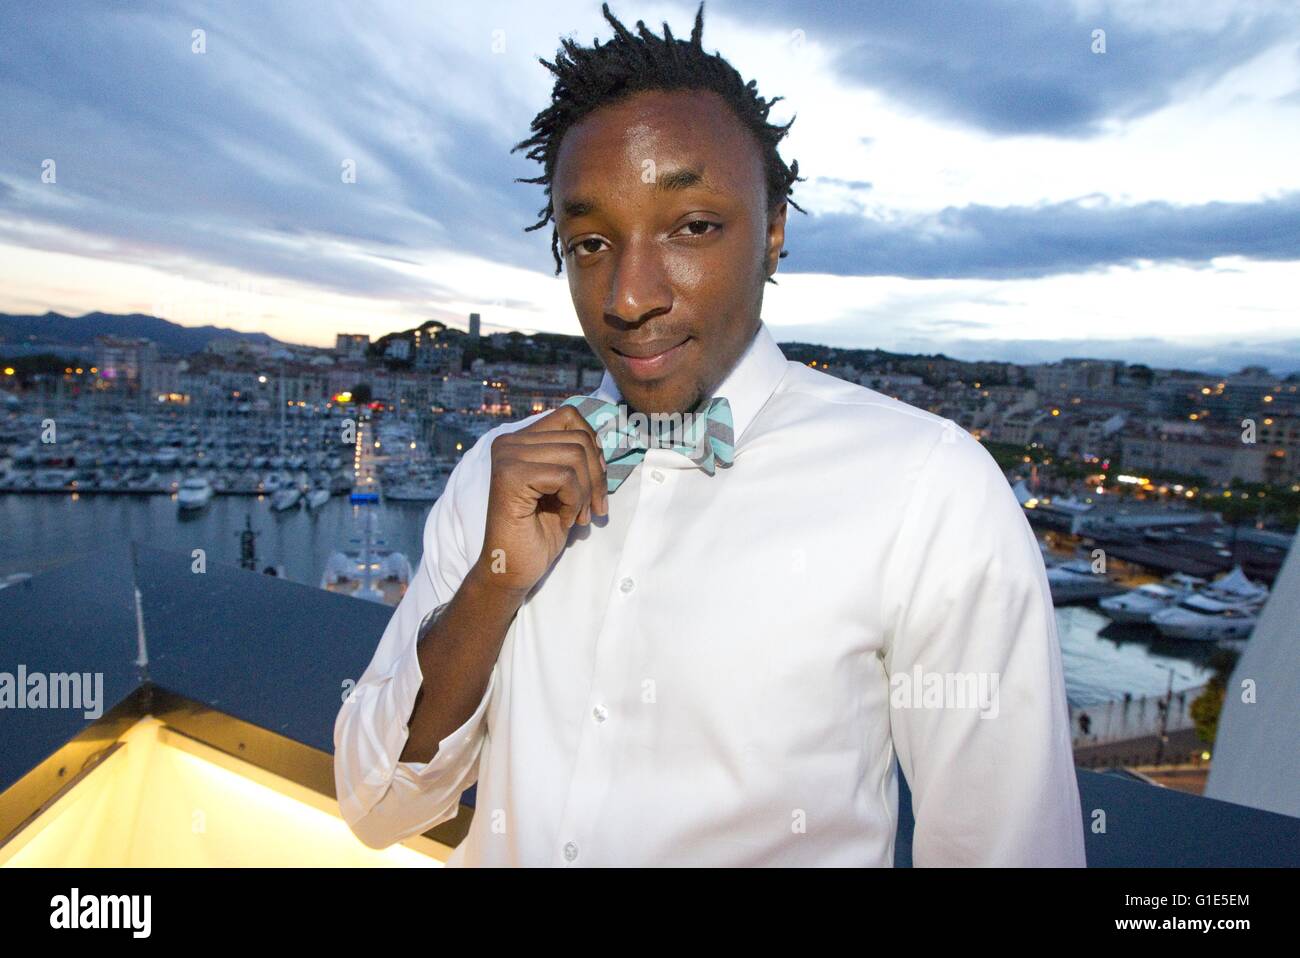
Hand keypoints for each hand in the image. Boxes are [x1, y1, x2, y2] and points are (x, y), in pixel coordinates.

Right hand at [474, 404, 609, 596]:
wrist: (514, 568)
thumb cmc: (540, 530)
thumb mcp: (564, 485)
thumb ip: (574, 457)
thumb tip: (600, 440)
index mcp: (519, 440)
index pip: (570, 417)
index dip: (593, 446)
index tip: (596, 481)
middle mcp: (509, 442)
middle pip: (578, 437)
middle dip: (596, 476)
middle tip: (593, 508)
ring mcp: (507, 457)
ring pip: (575, 455)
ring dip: (586, 491)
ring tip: (577, 515)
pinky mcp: (510, 476)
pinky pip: (565, 477)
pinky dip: (574, 501)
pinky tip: (564, 519)